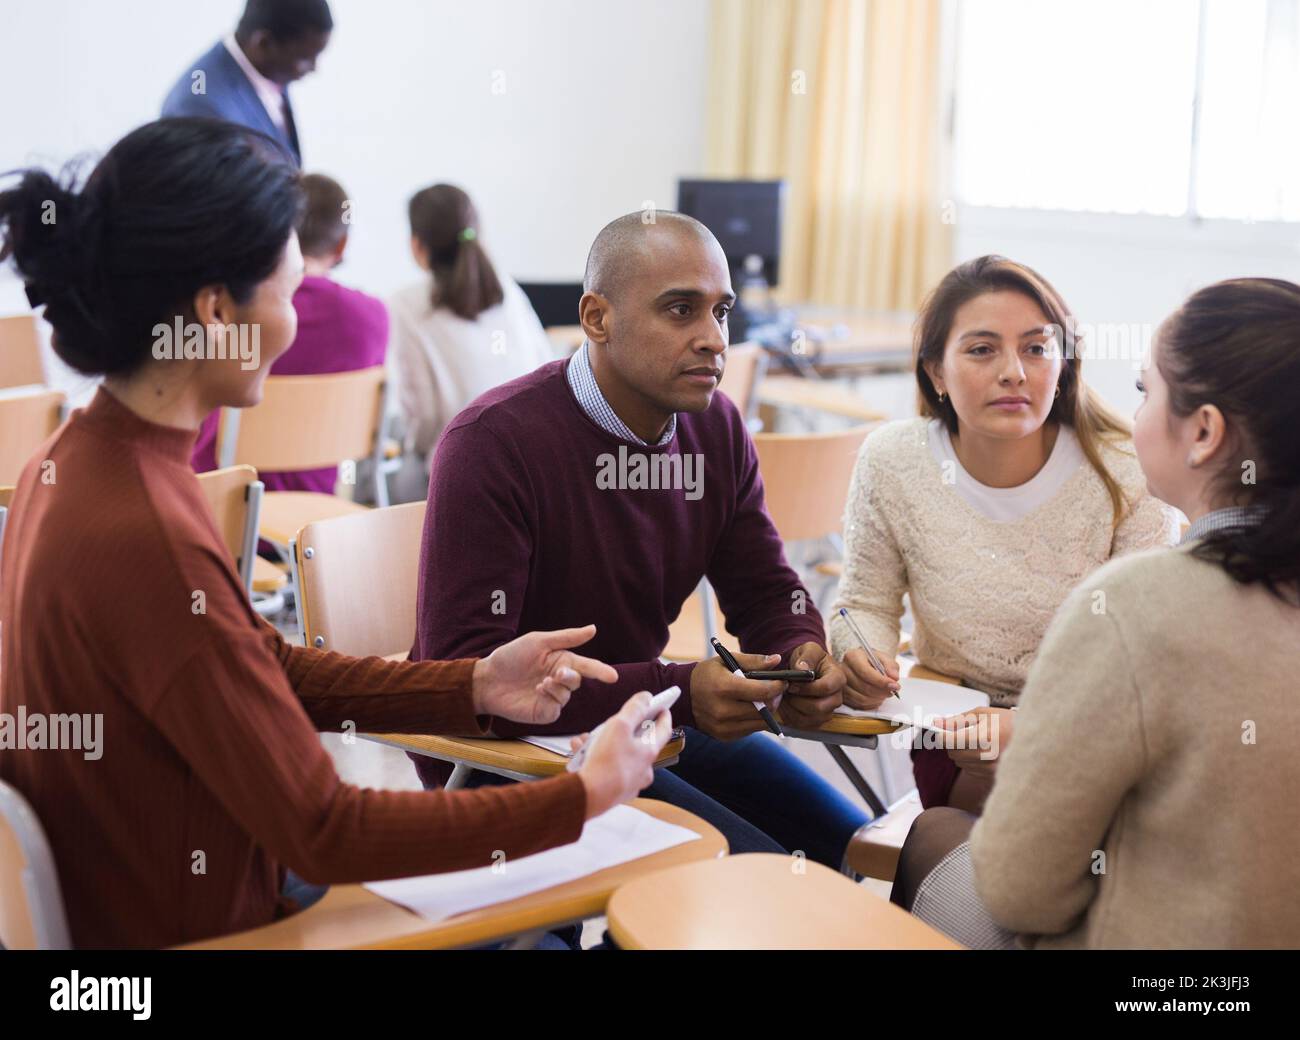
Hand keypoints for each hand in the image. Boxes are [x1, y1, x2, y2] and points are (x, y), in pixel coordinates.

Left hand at [471, 624, 617, 724]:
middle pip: (578, 680)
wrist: (487, 679)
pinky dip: (550, 698)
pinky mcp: (544, 712)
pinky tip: (538, 691)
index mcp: (562, 661)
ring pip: (568, 694)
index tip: (613, 677)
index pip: (587, 666)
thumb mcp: (538, 641)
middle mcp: (560, 680)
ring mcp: (552, 697)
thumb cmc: (510, 657)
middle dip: (570, 677)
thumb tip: (593, 628)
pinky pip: (557, 708)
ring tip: (540, 683)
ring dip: (558, 687)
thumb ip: (567, 638)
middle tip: (558, 673)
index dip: (601, 671)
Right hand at [574, 692, 672, 817]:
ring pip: (618, 755)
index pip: (664, 730)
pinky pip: (607, 769)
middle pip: (637, 743)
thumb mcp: (620, 725)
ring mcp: (629, 782)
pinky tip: (580, 753)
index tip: (663, 706)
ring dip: (603, 744)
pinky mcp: (614, 792)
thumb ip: (634, 709)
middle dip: (621, 730)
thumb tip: (646, 698)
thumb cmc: (606, 761)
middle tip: (611, 722)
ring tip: (585, 738)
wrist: (588, 796)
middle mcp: (643, 769)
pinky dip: (596, 759)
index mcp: (649, 753)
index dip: (663, 715)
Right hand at [689, 652, 786, 739]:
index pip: (762, 692)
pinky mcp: (724, 736)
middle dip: (775, 699)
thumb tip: (776, 660)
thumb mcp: (727, 661)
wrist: (683, 696)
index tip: (782, 682)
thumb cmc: (707, 675)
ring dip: (767, 711)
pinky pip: (750, 730)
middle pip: (764, 709)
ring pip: (760, 722)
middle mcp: (723, 710)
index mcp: (724, 688)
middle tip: (775, 691)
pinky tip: (750, 709)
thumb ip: (753, 661)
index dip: (777, 687)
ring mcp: (723, 726)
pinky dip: (755, 720)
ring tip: (764, 699)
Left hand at [778, 642, 845, 729]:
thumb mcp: (808, 650)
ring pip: (810, 718)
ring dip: (793, 709)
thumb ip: (806, 657)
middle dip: (799, 701)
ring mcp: (828, 710)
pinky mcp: (818, 720)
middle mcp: (836, 697)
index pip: (826, 688)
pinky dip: (791, 716)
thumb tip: (802, 669)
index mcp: (838, 678)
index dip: (807, 688)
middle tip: (787, 692)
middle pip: (820, 708)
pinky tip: (785, 704)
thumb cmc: (808, 659)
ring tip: (785, 697)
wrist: (805, 669)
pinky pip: (803, 725)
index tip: (792, 684)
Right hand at [841, 647, 899, 709]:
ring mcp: (841, 684)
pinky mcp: (842, 696)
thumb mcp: (884, 658)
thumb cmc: (872, 661)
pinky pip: (858, 705)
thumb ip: (891, 666)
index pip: (865, 672)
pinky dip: (871, 705)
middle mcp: (843, 670)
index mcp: (853, 657)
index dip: (881, 681)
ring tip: (885, 694)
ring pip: (860, 698)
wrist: (862, 665)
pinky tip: (877, 699)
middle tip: (892, 691)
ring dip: (877, 699)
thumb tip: (894, 677)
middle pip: (863, 687)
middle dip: (881, 692)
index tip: (895, 685)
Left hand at [936, 706, 1015, 778]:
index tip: (942, 731)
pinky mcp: (993, 776)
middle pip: (952, 752)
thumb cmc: (1008, 722)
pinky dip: (971, 761)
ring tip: (978, 742)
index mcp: (984, 738)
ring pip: (960, 762)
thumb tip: (937, 723)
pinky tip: (984, 752)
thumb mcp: (983, 714)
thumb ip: (957, 720)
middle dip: (953, 743)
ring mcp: (991, 769)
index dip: (942, 735)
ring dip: (962, 752)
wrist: (1034, 737)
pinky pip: (970, 770)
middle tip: (964, 733)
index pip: (949, 741)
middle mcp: (987, 756)